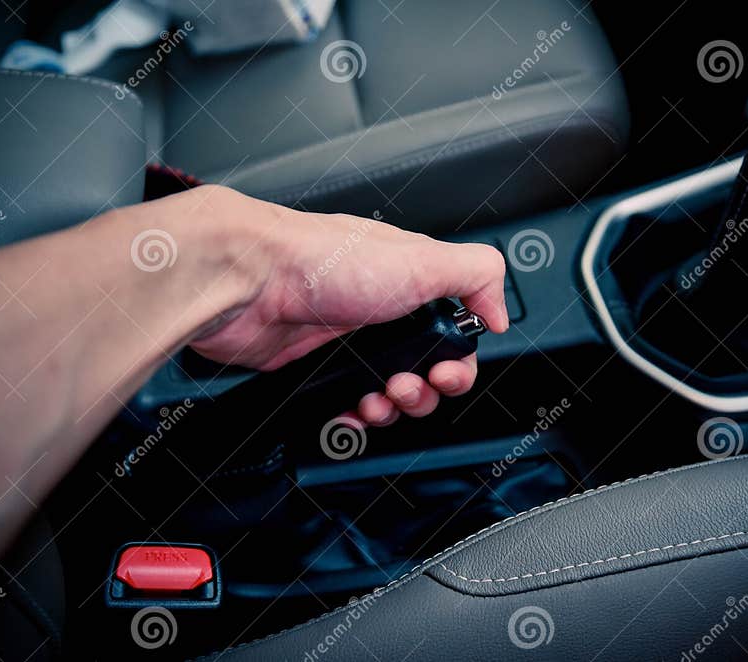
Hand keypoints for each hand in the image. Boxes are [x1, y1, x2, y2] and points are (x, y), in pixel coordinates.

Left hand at [188, 187, 508, 426]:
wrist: (248, 283)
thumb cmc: (320, 261)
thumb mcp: (422, 258)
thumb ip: (477, 276)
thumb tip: (499, 312)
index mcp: (412, 282)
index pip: (454, 334)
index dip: (459, 362)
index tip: (448, 372)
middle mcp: (382, 311)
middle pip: (424, 371)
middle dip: (425, 391)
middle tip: (407, 387)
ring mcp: (347, 341)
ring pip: (388, 394)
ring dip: (391, 408)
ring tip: (378, 398)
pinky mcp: (315, 367)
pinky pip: (347, 406)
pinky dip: (355, 419)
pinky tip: (351, 413)